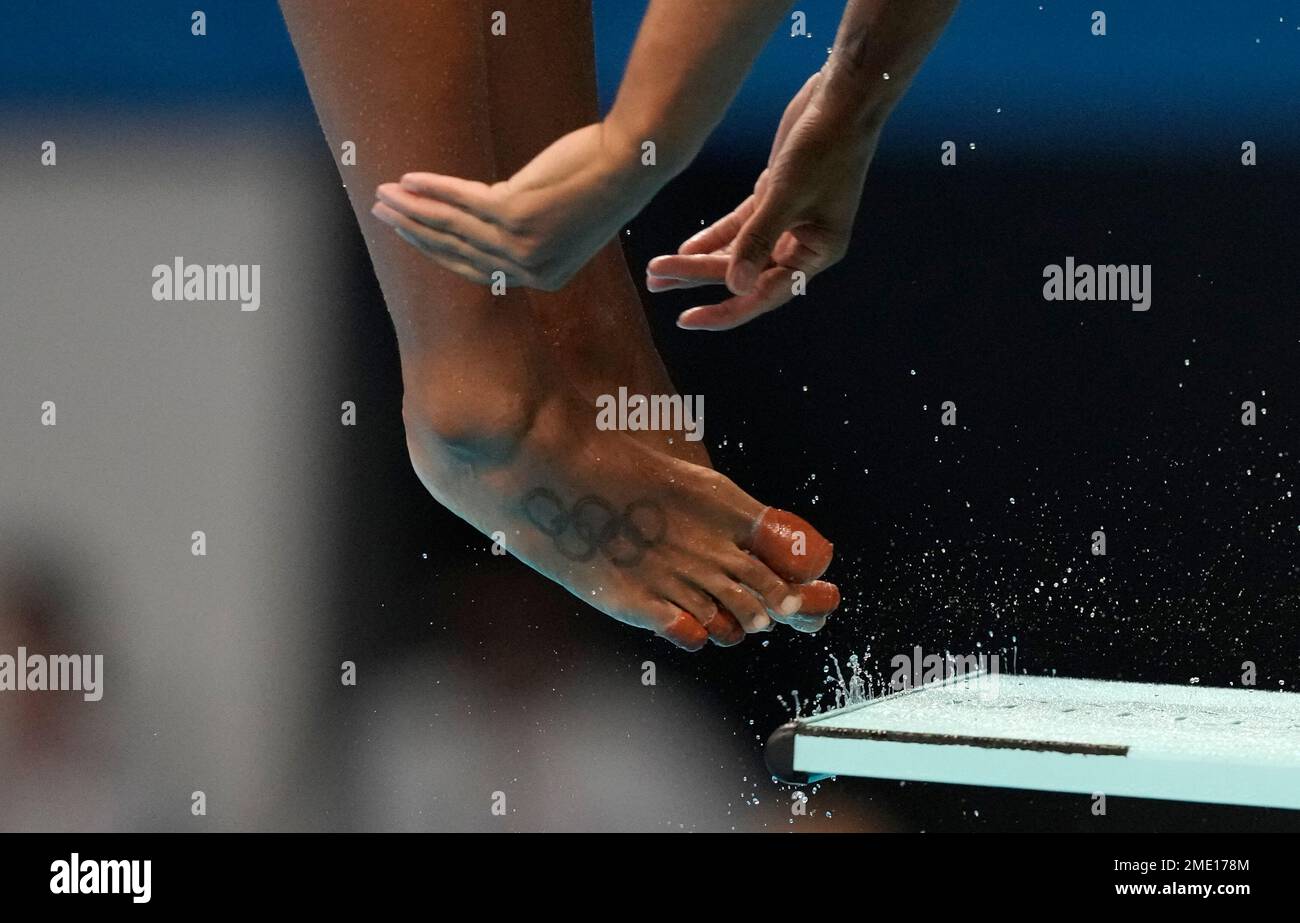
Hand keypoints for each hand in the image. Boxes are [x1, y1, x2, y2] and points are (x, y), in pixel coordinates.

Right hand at [371, 121, 654, 290]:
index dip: (438, 250)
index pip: (477, 269)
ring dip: (413, 208)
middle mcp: (530, 269)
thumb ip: (526, 231)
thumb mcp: (564, 220)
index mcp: (544, 278)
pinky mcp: (516, 214)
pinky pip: (462, 201)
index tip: (411, 234)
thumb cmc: (601, 184)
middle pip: (457, 250)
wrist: (628, 164)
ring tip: (382, 193)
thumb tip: (481, 217)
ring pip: (453, 227)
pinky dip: (432, 187)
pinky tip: (409, 178)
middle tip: (382, 213)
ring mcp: (522, 244)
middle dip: (414, 231)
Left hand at [646, 71, 879, 329]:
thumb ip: (757, 240)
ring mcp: (788, 222)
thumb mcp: (787, 196)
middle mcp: (803, 244)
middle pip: (743, 273)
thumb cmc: (825, 147)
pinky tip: (685, 248)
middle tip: (654, 281)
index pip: (763, 294)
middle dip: (697, 278)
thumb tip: (734, 286)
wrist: (844, 98)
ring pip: (738, 251)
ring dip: (699, 259)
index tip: (686, 319)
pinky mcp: (775, 198)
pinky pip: (740, 227)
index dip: (724, 310)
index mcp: (816, 254)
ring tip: (659, 269)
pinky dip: (714, 237)